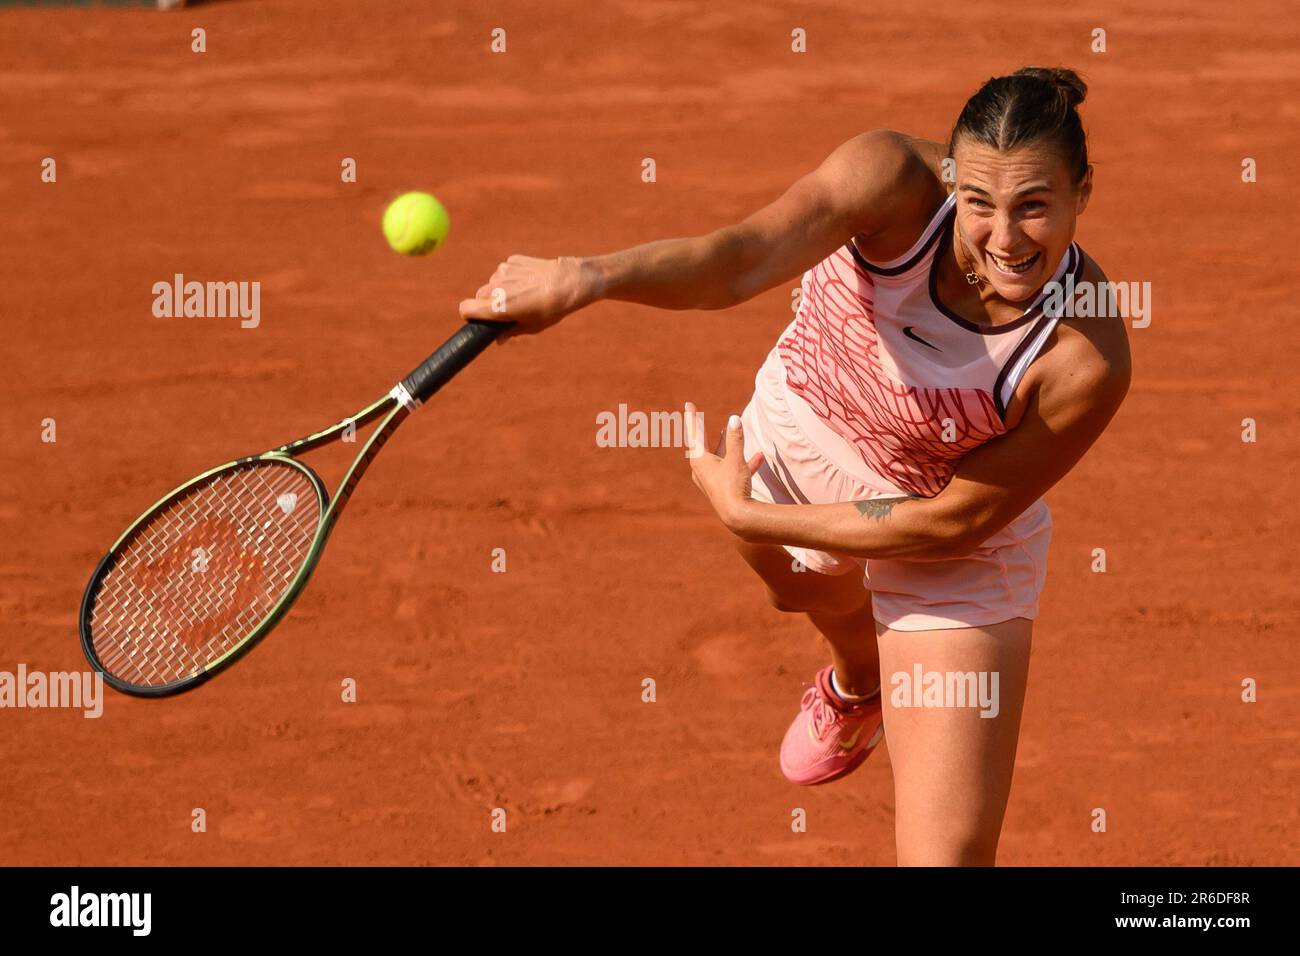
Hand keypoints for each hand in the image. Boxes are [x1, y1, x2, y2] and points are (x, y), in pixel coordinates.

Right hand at [458, 255, 590, 343]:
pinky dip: (512, 277)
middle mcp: (495, 287)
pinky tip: (530, 281)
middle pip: (479, 296)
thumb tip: (498, 339)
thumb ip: (509, 332)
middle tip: (507, 310)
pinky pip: (505, 272)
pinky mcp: (512, 260)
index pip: (465, 309)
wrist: (570, 282)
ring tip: (524, 294)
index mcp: (496, 307)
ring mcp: (502, 271)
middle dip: (488, 304)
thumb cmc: (551, 309)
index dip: (470, 315)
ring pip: (493, 283)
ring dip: (501, 289)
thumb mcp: (531, 326)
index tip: (479, 319)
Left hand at [684, 401, 763, 532]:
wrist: (738, 518)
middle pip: (702, 446)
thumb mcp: (735, 459)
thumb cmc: (733, 486)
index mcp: (699, 461)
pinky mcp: (723, 489)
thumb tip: (734, 419)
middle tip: (697, 416)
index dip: (692, 418)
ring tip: (726, 432)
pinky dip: (743, 463)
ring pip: (718, 458)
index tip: (688, 404)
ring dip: (725, 445)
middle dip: (704, 431)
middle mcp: (702, 471)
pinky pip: (732, 471)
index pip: (694, 434)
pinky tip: (759, 457)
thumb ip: (735, 439)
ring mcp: (712, 481)